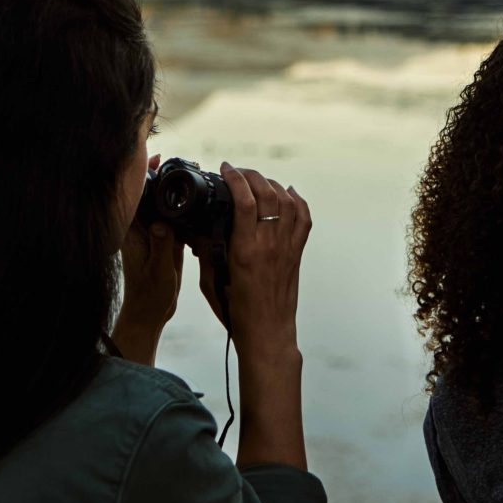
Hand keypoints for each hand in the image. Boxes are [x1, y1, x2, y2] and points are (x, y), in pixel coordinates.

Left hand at [113, 157, 178, 363]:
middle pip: (147, 196)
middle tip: (171, 161)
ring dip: (170, 192)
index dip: (142, 177)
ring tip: (186, 175)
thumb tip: (163, 225)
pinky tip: (192, 203)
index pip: (134, 199)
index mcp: (133, 234)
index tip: (155, 160)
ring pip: (160, 205)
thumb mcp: (158, 271)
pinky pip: (172, 218)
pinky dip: (181, 209)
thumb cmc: (149, 295)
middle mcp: (140, 230)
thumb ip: (161, 246)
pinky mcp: (165, 240)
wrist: (151, 312)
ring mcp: (153, 234)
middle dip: (158, 178)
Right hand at [216, 162, 309, 360]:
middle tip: (239, 171)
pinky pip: (304, 219)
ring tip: (258, 179)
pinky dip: (298, 201)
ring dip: (272, 183)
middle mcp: (269, 245)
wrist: (267, 333)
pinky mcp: (296, 254)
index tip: (226, 168)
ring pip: (287, 201)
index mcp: (245, 251)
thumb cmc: (238, 312)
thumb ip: (206, 253)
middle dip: (252, 175)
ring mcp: (286, 248)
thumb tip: (198, 232)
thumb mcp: (212, 281)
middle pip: (267, 194)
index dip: (235, 178)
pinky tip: (289, 193)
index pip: (244, 201)